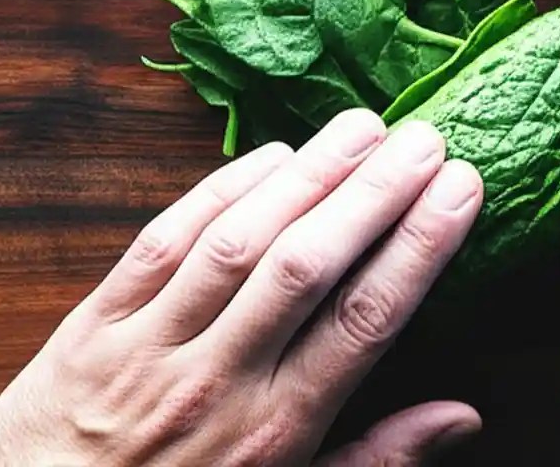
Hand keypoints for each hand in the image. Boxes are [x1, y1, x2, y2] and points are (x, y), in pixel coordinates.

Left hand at [0, 110, 484, 466]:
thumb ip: (378, 460)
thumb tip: (464, 415)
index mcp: (276, 430)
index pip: (364, 319)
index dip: (418, 246)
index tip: (460, 189)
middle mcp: (218, 380)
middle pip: (307, 267)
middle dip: (374, 194)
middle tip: (425, 138)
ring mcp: (151, 346)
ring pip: (238, 242)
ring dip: (306, 177)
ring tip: (363, 127)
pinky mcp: (95, 323)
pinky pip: (162, 242)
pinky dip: (218, 191)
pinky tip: (270, 155)